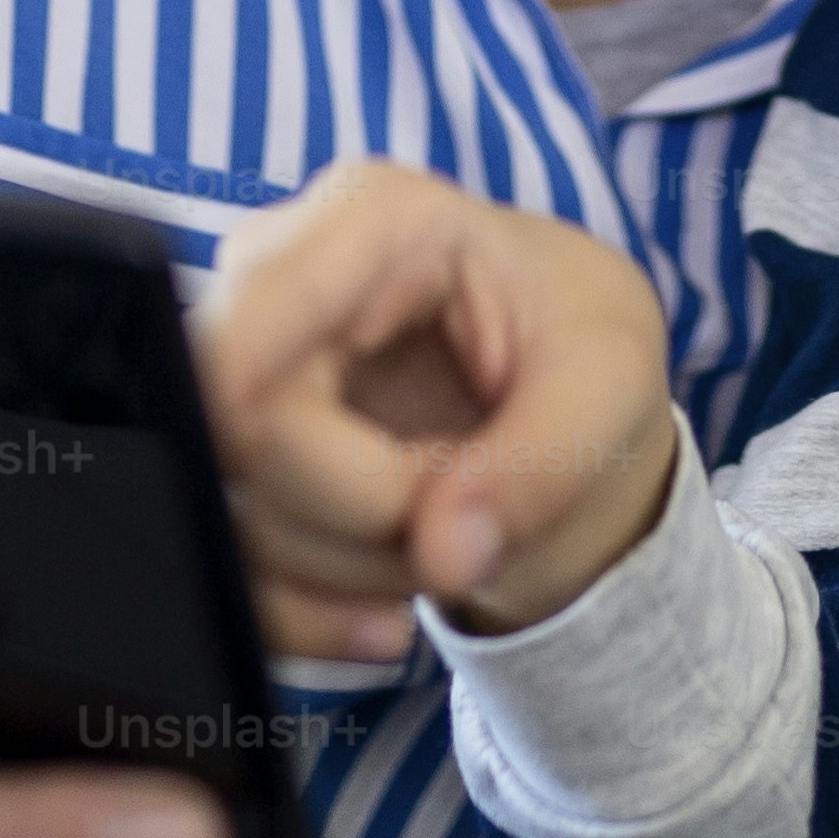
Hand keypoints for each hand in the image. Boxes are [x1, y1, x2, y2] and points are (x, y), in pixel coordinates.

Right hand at [197, 157, 684, 656]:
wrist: (562, 395)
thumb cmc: (579, 347)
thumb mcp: (611, 383)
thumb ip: (542, 459)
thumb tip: (443, 553)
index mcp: (370, 219)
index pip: (247, 336)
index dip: (295, 444)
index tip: (409, 508)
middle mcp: (276, 279)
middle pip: (247, 438)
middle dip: (370, 515)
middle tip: (473, 522)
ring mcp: (241, 369)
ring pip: (242, 514)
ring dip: (356, 568)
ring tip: (454, 540)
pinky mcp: (235, 454)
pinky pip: (227, 564)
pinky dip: (307, 616)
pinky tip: (384, 618)